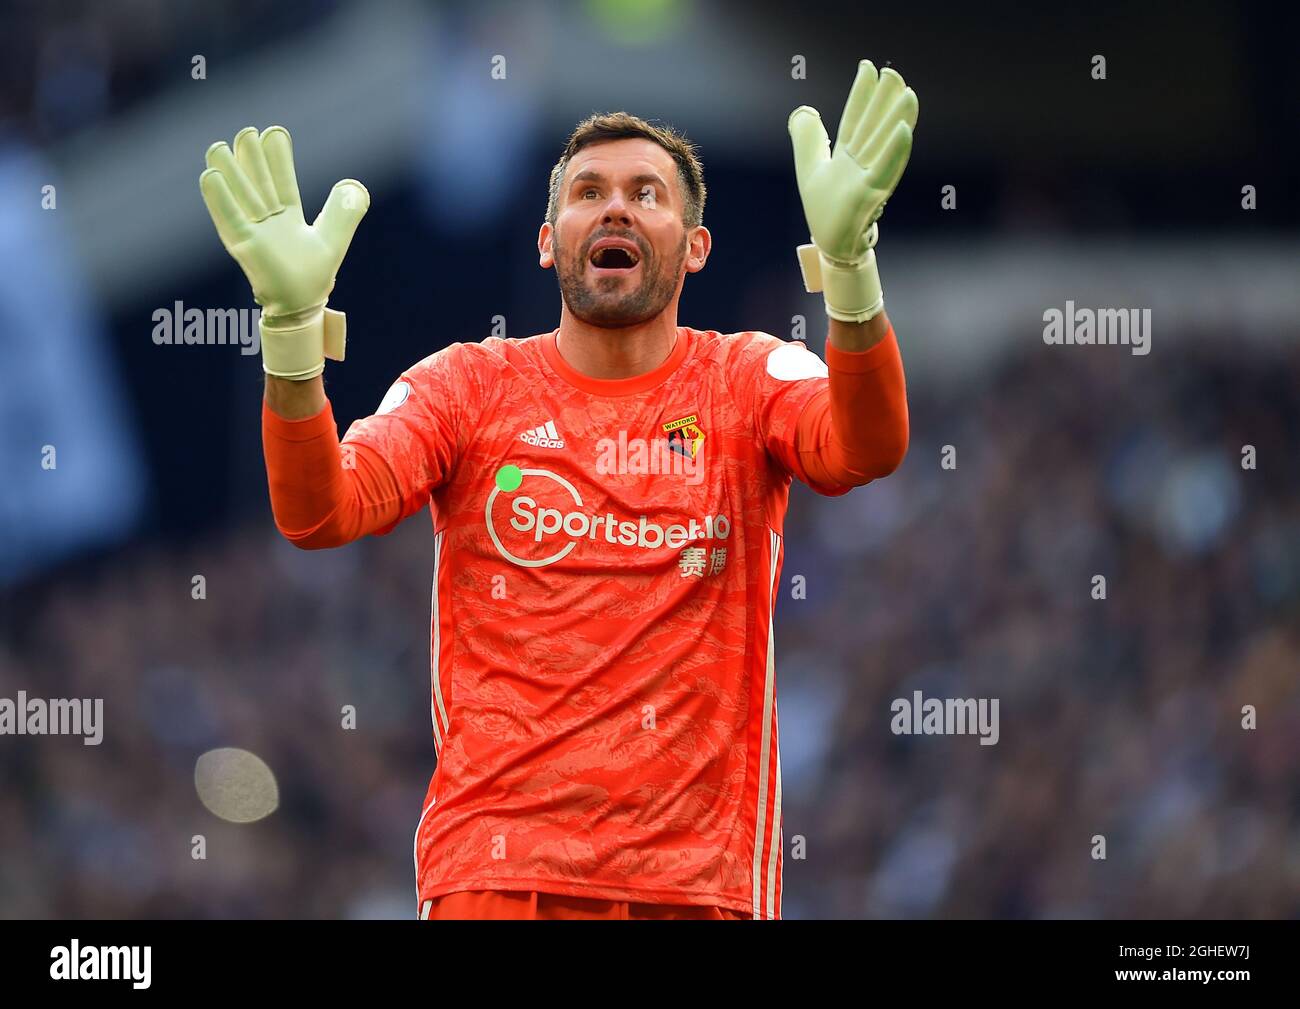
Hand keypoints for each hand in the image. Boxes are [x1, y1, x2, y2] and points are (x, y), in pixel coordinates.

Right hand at [200, 126, 368, 377]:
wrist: (301, 306)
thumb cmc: (314, 276)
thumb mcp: (334, 238)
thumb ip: (344, 213)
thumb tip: (355, 187)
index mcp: (288, 217)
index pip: (282, 181)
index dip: (278, 159)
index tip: (273, 132)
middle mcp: (268, 221)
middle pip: (258, 183)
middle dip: (252, 159)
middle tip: (245, 131)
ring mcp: (253, 231)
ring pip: (240, 196)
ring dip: (229, 171)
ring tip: (217, 146)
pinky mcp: (243, 245)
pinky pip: (229, 218)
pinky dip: (219, 199)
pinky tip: (209, 176)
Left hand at [789, 61, 917, 320]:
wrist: (831, 244)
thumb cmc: (826, 210)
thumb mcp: (810, 168)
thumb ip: (808, 140)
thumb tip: (804, 111)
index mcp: (848, 155)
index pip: (854, 118)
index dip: (861, 93)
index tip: (868, 67)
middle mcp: (861, 162)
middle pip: (873, 125)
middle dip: (883, 100)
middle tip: (894, 73)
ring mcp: (868, 177)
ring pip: (884, 143)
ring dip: (897, 119)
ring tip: (907, 93)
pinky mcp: (870, 194)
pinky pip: (885, 170)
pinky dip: (895, 151)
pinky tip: (904, 130)